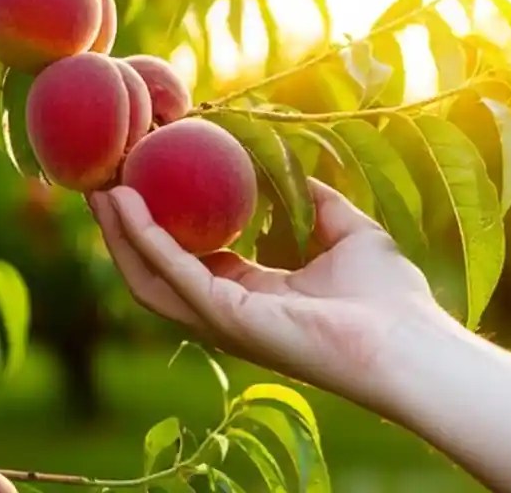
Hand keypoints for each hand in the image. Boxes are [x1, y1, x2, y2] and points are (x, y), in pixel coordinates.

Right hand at [87, 178, 453, 409]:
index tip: (143, 178)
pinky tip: (127, 203)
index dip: (160, 221)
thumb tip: (293, 169)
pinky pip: (173, 273)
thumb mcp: (345, 231)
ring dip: (119, 233)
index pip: (188, 257)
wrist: (411, 342)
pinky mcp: (226, 319)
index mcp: (251, 294)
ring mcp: (222, 320)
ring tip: (99, 189)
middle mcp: (227, 312)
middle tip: (101, 180)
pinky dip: (145, 237)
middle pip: (154, 270)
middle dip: (122, 228)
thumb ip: (314, 202)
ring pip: (148, 277)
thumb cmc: (391, 298)